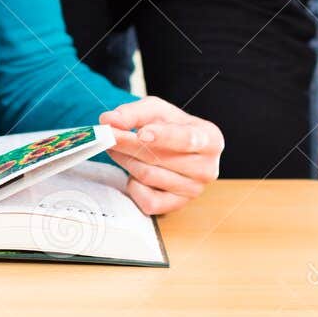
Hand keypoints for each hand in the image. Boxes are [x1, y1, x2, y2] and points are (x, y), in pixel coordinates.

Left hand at [98, 96, 222, 215]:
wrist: (176, 146)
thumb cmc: (170, 126)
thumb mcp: (155, 110)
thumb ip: (131, 113)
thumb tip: (109, 121)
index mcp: (211, 139)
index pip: (187, 139)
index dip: (163, 137)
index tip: (141, 133)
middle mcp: (207, 168)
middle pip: (159, 158)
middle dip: (128, 145)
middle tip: (107, 135)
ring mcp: (194, 190)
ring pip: (149, 176)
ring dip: (125, 160)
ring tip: (115, 148)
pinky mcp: (178, 206)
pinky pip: (149, 201)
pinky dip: (134, 186)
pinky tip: (133, 173)